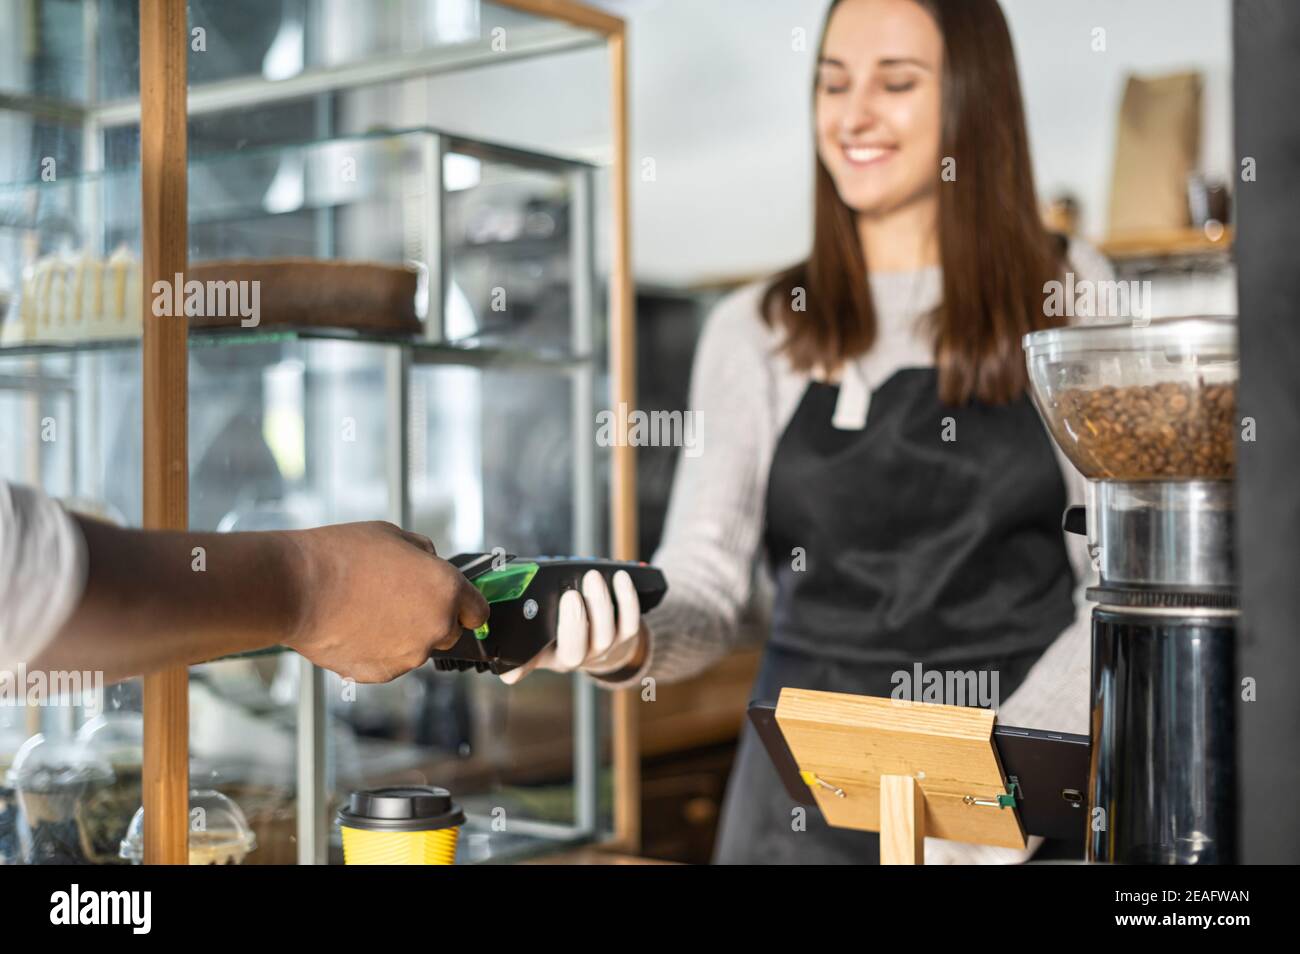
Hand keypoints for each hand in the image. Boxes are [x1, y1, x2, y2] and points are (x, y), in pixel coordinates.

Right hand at [282, 521, 487, 682]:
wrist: (295, 589)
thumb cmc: (341, 556)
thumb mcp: (393, 536)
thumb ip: (423, 554)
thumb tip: (430, 562)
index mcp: (446, 590)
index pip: (477, 611)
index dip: (464, 604)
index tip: (453, 602)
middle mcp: (435, 627)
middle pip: (449, 632)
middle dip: (432, 619)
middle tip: (397, 600)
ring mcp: (408, 655)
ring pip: (416, 648)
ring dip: (402, 635)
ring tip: (367, 610)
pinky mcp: (380, 674)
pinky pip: (388, 663)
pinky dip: (377, 650)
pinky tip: (353, 627)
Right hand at [500, 569, 644, 684]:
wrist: (602, 644)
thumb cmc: (564, 631)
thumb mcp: (541, 636)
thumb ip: (524, 635)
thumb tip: (500, 647)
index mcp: (548, 656)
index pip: (530, 663)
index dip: (522, 664)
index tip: (514, 658)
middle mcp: (576, 657)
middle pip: (576, 650)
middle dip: (573, 622)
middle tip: (570, 595)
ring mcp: (603, 649)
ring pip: (605, 634)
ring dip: (600, 604)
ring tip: (592, 577)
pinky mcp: (626, 637)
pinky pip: (630, 622)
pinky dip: (627, 599)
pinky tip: (620, 577)